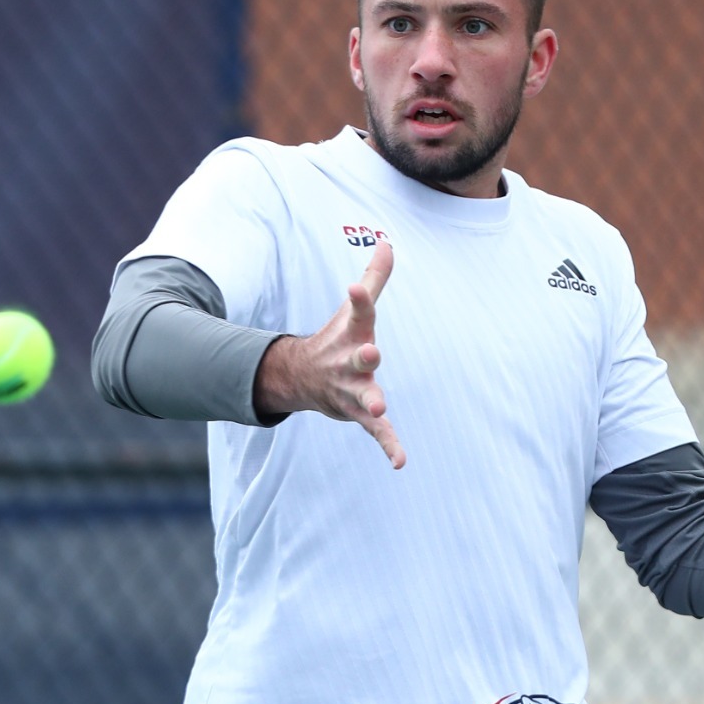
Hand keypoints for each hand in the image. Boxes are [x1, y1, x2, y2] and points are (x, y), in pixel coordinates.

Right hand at [253, 241, 405, 467]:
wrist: (302, 378)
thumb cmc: (339, 339)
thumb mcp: (356, 310)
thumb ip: (375, 278)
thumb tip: (388, 241)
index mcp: (352, 332)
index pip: (358, 310)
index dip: (360, 297)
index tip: (356, 286)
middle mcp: (349, 360)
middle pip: (359, 357)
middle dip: (365, 355)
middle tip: (371, 352)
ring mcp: (352, 388)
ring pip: (362, 396)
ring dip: (370, 402)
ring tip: (378, 408)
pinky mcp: (359, 413)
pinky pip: (375, 431)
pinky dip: (388, 445)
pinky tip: (400, 462)